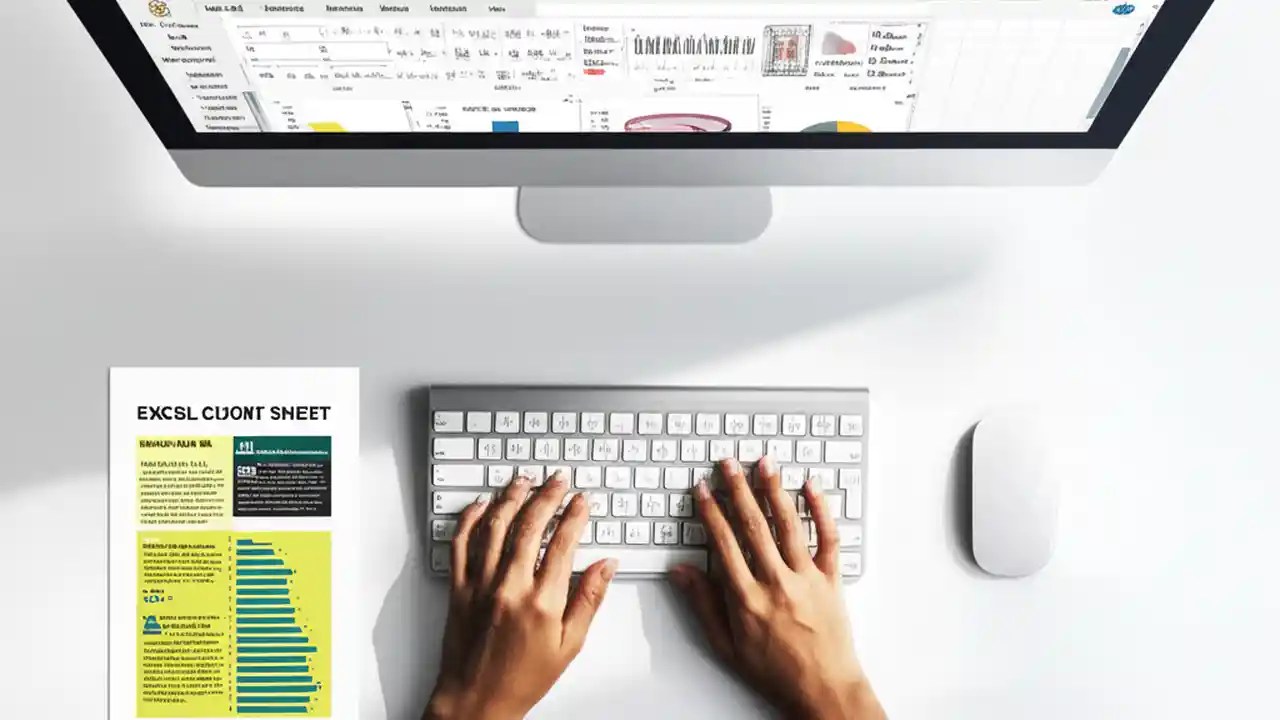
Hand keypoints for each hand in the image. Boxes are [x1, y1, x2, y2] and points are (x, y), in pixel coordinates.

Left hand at [425, 473, 617, 719]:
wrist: (475, 702)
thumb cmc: (522, 679)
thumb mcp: (569, 645)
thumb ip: (588, 600)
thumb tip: (606, 566)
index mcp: (542, 603)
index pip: (563, 544)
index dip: (575, 516)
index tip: (582, 500)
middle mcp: (509, 588)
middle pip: (530, 527)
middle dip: (547, 496)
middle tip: (558, 479)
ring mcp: (480, 585)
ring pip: (495, 527)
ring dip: (511, 498)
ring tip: (523, 480)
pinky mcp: (458, 589)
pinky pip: (461, 544)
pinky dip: (470, 519)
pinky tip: (482, 505)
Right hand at [670, 457, 883, 719]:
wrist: (823, 689)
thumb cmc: (775, 672)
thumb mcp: (725, 645)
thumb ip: (703, 604)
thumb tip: (681, 572)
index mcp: (746, 598)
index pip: (723, 542)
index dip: (710, 511)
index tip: (703, 489)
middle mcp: (776, 583)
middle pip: (752, 524)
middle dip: (737, 488)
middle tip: (727, 463)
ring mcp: (806, 579)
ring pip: (787, 524)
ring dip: (773, 489)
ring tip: (764, 463)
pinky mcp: (832, 580)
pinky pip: (828, 538)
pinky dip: (821, 510)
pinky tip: (811, 487)